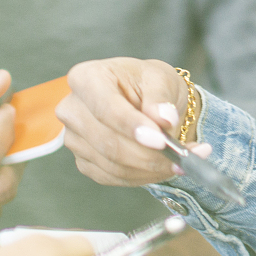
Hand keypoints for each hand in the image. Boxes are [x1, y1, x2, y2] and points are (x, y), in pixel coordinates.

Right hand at [55, 58, 193, 187]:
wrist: (146, 100)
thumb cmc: (148, 83)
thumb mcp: (160, 78)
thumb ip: (160, 96)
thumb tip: (164, 118)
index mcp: (86, 78)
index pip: (106, 108)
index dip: (132, 126)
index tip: (160, 140)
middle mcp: (72, 108)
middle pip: (108, 141)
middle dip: (148, 155)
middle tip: (182, 157)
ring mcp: (74, 137)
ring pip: (112, 164)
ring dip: (150, 169)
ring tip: (181, 162)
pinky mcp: (83, 160)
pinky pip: (112, 177)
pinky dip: (142, 176)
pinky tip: (163, 167)